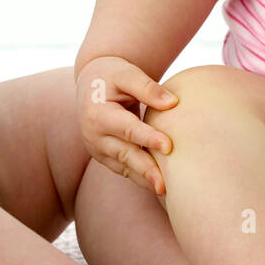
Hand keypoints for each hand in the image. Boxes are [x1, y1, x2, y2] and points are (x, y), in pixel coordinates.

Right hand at [75, 55, 179, 193]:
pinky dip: (140, 178)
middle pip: (124, 154)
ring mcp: (97, 149)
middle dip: (145, 169)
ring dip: (144, 178)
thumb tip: (173, 103)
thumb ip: (148, 87)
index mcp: (97, 113)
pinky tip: (158, 185)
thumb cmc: (112, 74)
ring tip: (165, 191)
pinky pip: (124, 169)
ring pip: (124, 166)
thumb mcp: (127, 73)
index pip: (127, 128)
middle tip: (165, 185)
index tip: (169, 147)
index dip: (148, 138)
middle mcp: (93, 135)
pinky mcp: (104, 156)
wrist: (91, 83)